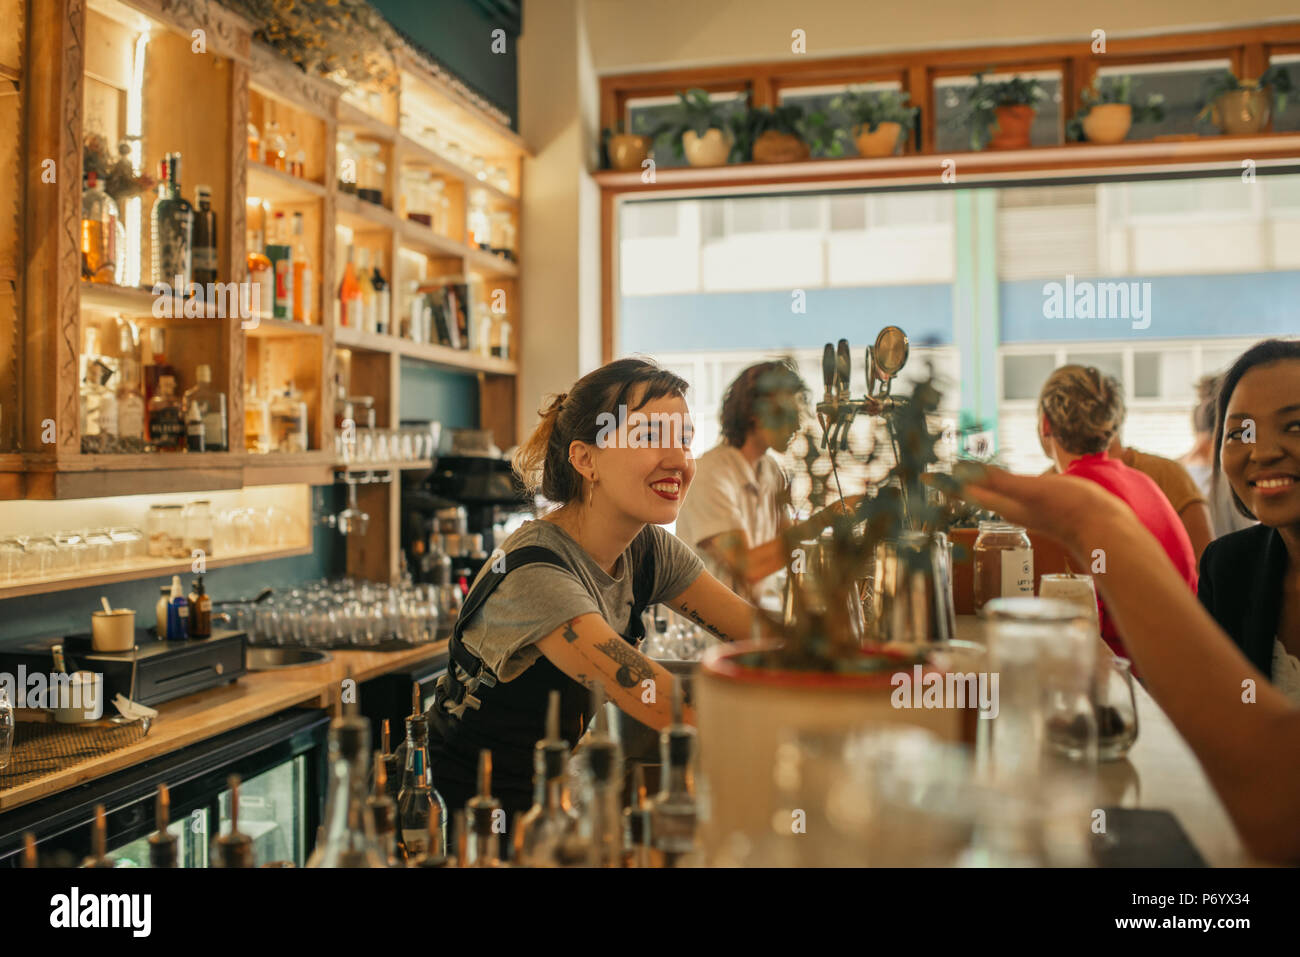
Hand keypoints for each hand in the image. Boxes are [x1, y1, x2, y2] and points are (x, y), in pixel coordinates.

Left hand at [933, 463, 1127, 558]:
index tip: (923, 476)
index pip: (965, 490)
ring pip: (989, 495)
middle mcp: (1011, 507)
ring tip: (958, 476)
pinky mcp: (1040, 507)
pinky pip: (1009, 495)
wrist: (1106, 528)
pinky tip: (999, 484)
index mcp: (1004, 503)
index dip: (944, 482)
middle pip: (973, 493)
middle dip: (953, 484)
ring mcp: (1025, 508)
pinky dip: (997, 486)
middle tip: (933, 475)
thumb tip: (964, 477)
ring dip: (972, 485)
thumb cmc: (1072, 508)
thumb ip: (1000, 484)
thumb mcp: (1033, 490)